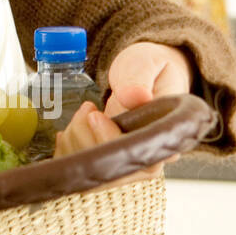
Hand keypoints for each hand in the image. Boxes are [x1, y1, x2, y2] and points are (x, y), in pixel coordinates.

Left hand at [54, 38, 195, 184]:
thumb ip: (138, 79)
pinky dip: (68, 149)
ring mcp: (127, 161)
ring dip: (76, 142)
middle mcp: (148, 156)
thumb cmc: (148, 68)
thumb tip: (134, 97)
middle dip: (86, 141)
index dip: (111, 141)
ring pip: (93, 171)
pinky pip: (82, 168)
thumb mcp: (146, 64)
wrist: (143, 73)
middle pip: (111, 171)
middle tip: (86, 111)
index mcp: (167, 136)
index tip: (95, 117)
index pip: (140, 157)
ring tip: (85, 112)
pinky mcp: (108, 160)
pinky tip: (70, 129)